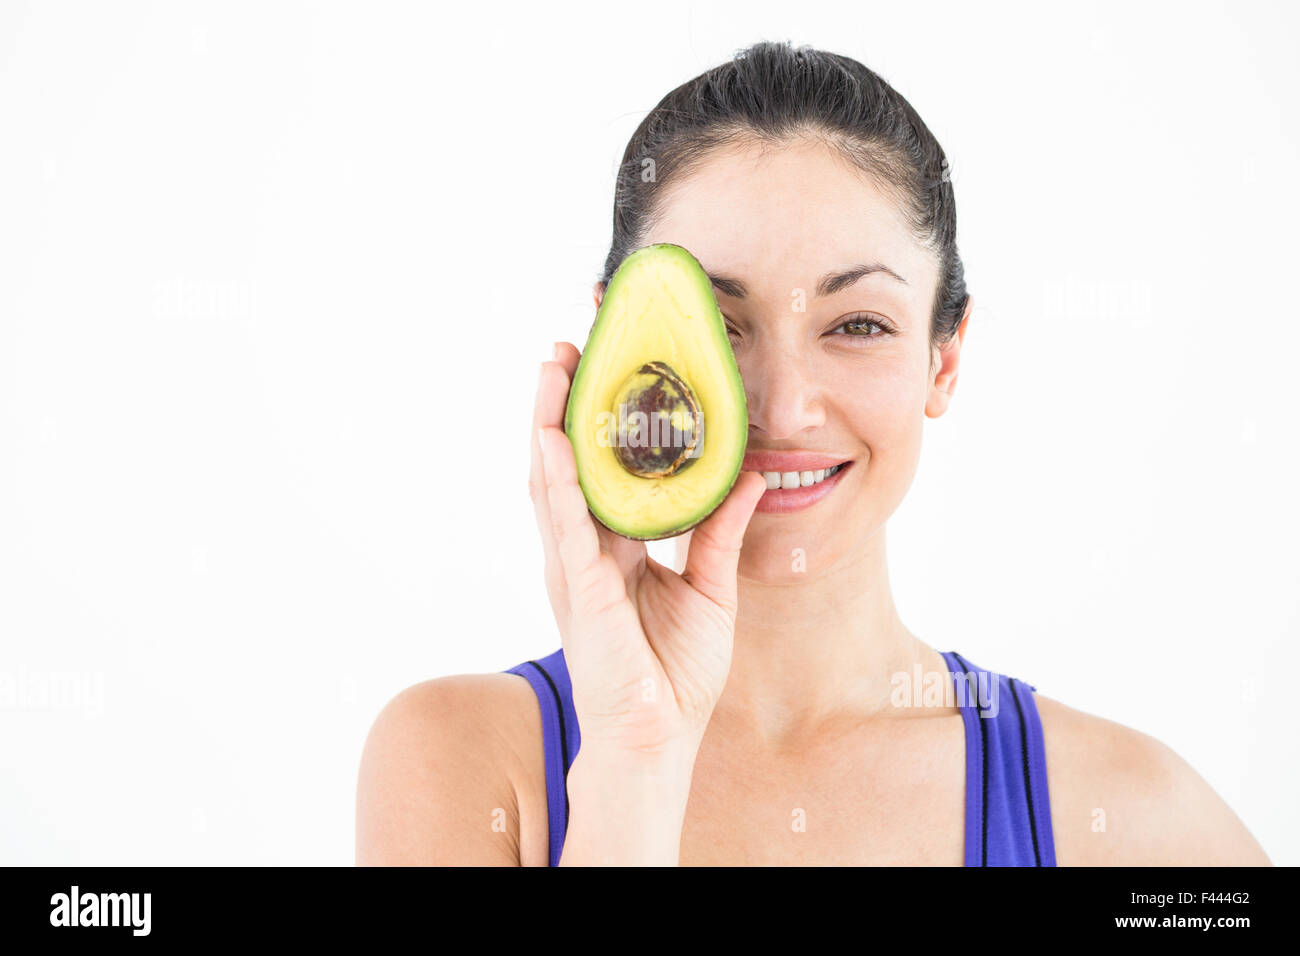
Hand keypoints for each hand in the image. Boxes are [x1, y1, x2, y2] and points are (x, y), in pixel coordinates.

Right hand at [529, 342, 765, 762]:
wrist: (661, 738)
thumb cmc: (675, 672)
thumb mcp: (710, 586)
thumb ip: (721, 530)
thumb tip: (749, 475)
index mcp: (613, 548)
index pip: (598, 469)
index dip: (595, 420)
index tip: (601, 368)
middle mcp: (585, 550)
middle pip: (565, 463)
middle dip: (562, 406)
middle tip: (566, 350)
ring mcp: (574, 568)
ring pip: (552, 482)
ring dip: (548, 424)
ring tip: (551, 371)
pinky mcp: (578, 590)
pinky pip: (566, 526)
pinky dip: (558, 480)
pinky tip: (553, 439)